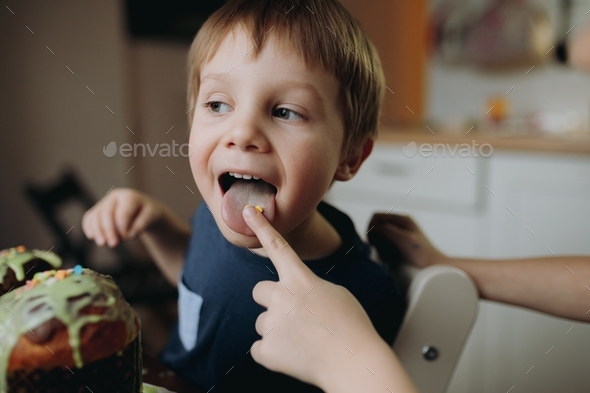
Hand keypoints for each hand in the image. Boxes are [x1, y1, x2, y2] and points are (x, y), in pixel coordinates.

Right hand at [82, 188, 164, 247]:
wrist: (143, 209)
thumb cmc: (148, 213)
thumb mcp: (152, 216)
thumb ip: (143, 224)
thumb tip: (131, 234)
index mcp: (129, 196)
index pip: (122, 213)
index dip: (123, 228)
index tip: (129, 238)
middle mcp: (114, 197)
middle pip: (106, 214)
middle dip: (108, 230)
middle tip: (113, 245)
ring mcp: (104, 203)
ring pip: (95, 216)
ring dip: (97, 231)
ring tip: (102, 244)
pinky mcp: (98, 210)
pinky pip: (89, 218)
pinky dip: (88, 228)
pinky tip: (92, 237)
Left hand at [242, 206, 379, 388]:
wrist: (354, 362)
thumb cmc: (351, 328)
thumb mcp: (336, 294)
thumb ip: (308, 287)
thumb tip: (293, 296)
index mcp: (301, 279)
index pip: (277, 246)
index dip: (262, 227)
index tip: (247, 212)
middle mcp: (282, 297)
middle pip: (260, 290)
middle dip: (272, 301)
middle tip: (294, 315)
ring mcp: (273, 323)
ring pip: (263, 321)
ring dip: (277, 329)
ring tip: (304, 340)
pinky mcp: (266, 349)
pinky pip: (259, 347)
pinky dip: (273, 353)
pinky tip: (295, 355)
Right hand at [368, 213, 446, 267]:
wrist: (435, 267)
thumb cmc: (423, 255)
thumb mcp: (404, 240)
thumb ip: (387, 231)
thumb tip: (373, 228)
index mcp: (402, 219)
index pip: (376, 216)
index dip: (371, 228)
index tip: (373, 242)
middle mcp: (400, 225)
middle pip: (376, 227)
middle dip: (376, 240)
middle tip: (384, 251)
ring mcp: (399, 235)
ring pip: (379, 237)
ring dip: (380, 247)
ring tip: (390, 257)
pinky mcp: (399, 245)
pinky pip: (385, 246)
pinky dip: (385, 252)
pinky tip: (392, 260)